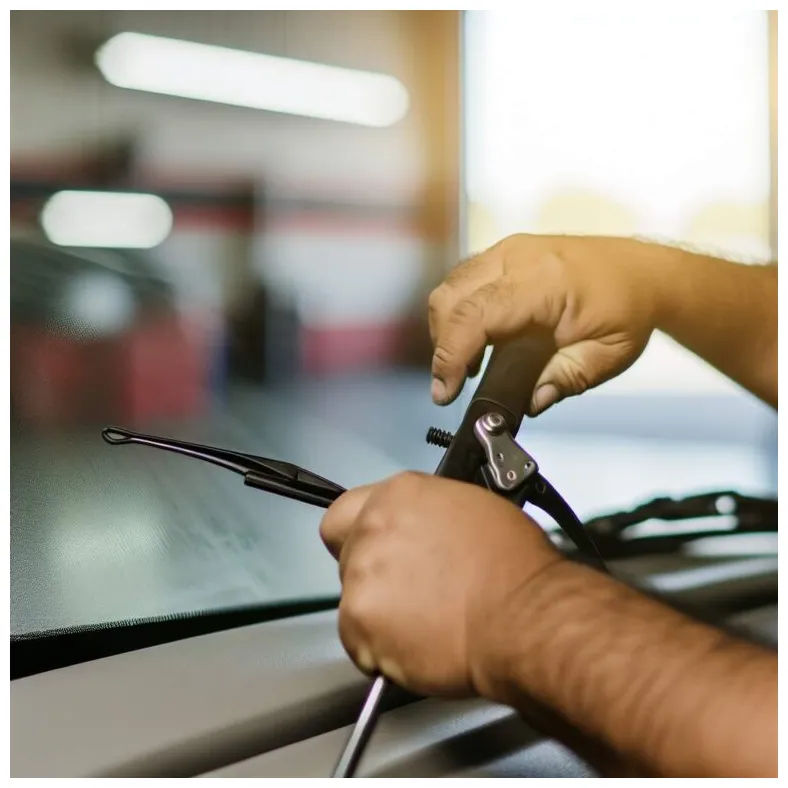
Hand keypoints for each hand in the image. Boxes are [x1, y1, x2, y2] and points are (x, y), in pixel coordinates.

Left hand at [319, 471, 562, 697]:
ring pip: (354, 600)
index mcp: (399, 494)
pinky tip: (419, 645)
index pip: (346, 512)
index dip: (360, 535)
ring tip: (425, 624)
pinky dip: (381, 652)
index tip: (377, 551)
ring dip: (381, 614)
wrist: (525, 617)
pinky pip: (359, 643)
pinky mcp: (359, 623)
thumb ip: (430, 516)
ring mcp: (361, 576)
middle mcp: (373, 529)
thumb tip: (424, 533)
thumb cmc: (515, 567)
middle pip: (349, 556)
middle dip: (375, 575)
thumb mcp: (474, 510)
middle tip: (412, 593)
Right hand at [428, 234, 667, 412]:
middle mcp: (518, 256)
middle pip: (450, 298)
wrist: (645, 271)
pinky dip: (459, 313)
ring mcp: (508, 250)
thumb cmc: (630, 308)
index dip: (451, 355)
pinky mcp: (504, 253)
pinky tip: (479, 341)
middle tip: (454, 384)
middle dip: (443, 346)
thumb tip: (527, 403)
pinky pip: (464, 281)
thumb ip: (563, 380)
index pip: (476, 315)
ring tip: (469, 365)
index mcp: (544, 281)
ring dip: (448, 330)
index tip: (445, 392)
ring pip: (450, 288)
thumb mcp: (606, 356)